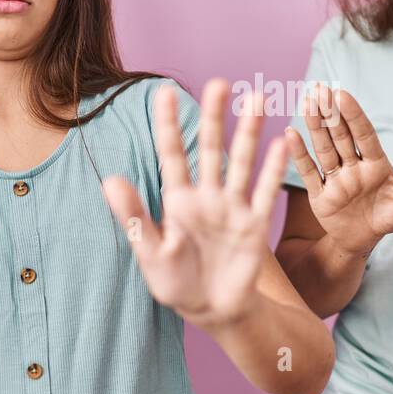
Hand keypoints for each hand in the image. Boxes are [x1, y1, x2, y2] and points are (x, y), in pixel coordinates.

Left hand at [101, 79, 286, 329]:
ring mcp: (233, 208)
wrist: (212, 311)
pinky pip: (266, 194)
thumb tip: (110, 179)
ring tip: (257, 100)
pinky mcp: (255, 225)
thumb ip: (134, 216)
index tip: (164, 92)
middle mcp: (207, 196)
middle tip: (220, 83)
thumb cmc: (176, 283)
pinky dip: (273, 171)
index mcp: (177, 200)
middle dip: (214, 117)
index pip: (171, 154)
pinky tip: (282, 144)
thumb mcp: (150, 252)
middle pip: (210, 149)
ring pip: (242, 163)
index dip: (167, 124)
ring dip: (249, 133)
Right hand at [285, 83, 392, 255]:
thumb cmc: (389, 218)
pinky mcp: (320, 194)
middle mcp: (353, 166)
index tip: (344, 95)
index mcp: (376, 164)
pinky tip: (290, 135)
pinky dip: (299, 155)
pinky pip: (308, 172)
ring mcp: (335, 178)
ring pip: (324, 148)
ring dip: (314, 126)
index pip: (364, 135)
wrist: (362, 241)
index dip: (354, 116)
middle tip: (320, 89)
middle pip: (341, 136)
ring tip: (306, 101)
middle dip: (330, 114)